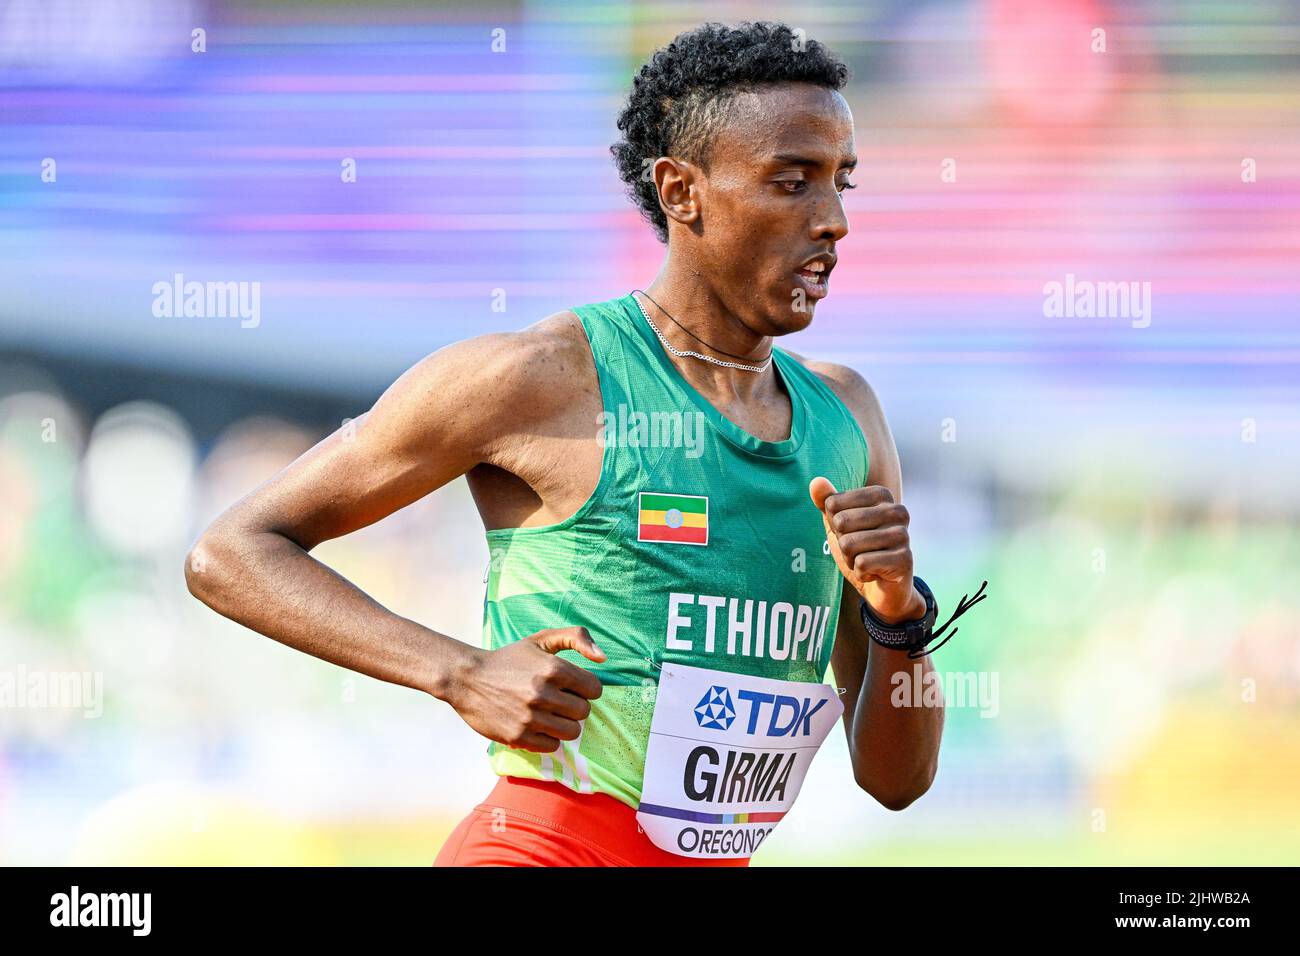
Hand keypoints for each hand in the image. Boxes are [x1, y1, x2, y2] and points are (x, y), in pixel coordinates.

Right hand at [445, 627, 604, 751]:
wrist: (468, 679)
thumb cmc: (509, 659)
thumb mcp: (541, 639)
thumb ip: (577, 637)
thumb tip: (603, 658)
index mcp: (553, 668)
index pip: (594, 689)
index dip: (586, 688)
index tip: (573, 686)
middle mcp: (543, 693)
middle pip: (584, 712)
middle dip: (575, 706)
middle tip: (559, 700)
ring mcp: (530, 717)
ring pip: (572, 732)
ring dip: (564, 724)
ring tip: (550, 714)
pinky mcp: (518, 736)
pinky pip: (552, 746)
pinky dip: (548, 738)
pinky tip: (537, 725)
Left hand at [809, 477, 925, 623]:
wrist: (884, 588)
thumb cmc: (860, 550)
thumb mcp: (838, 525)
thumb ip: (827, 502)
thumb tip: (816, 482)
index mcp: (881, 495)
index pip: (833, 504)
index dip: (834, 525)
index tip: (853, 533)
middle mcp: (897, 510)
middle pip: (841, 522)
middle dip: (842, 543)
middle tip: (860, 551)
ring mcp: (903, 535)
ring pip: (849, 544)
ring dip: (851, 559)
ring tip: (867, 561)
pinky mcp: (904, 559)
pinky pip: (862, 564)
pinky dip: (861, 573)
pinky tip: (875, 573)